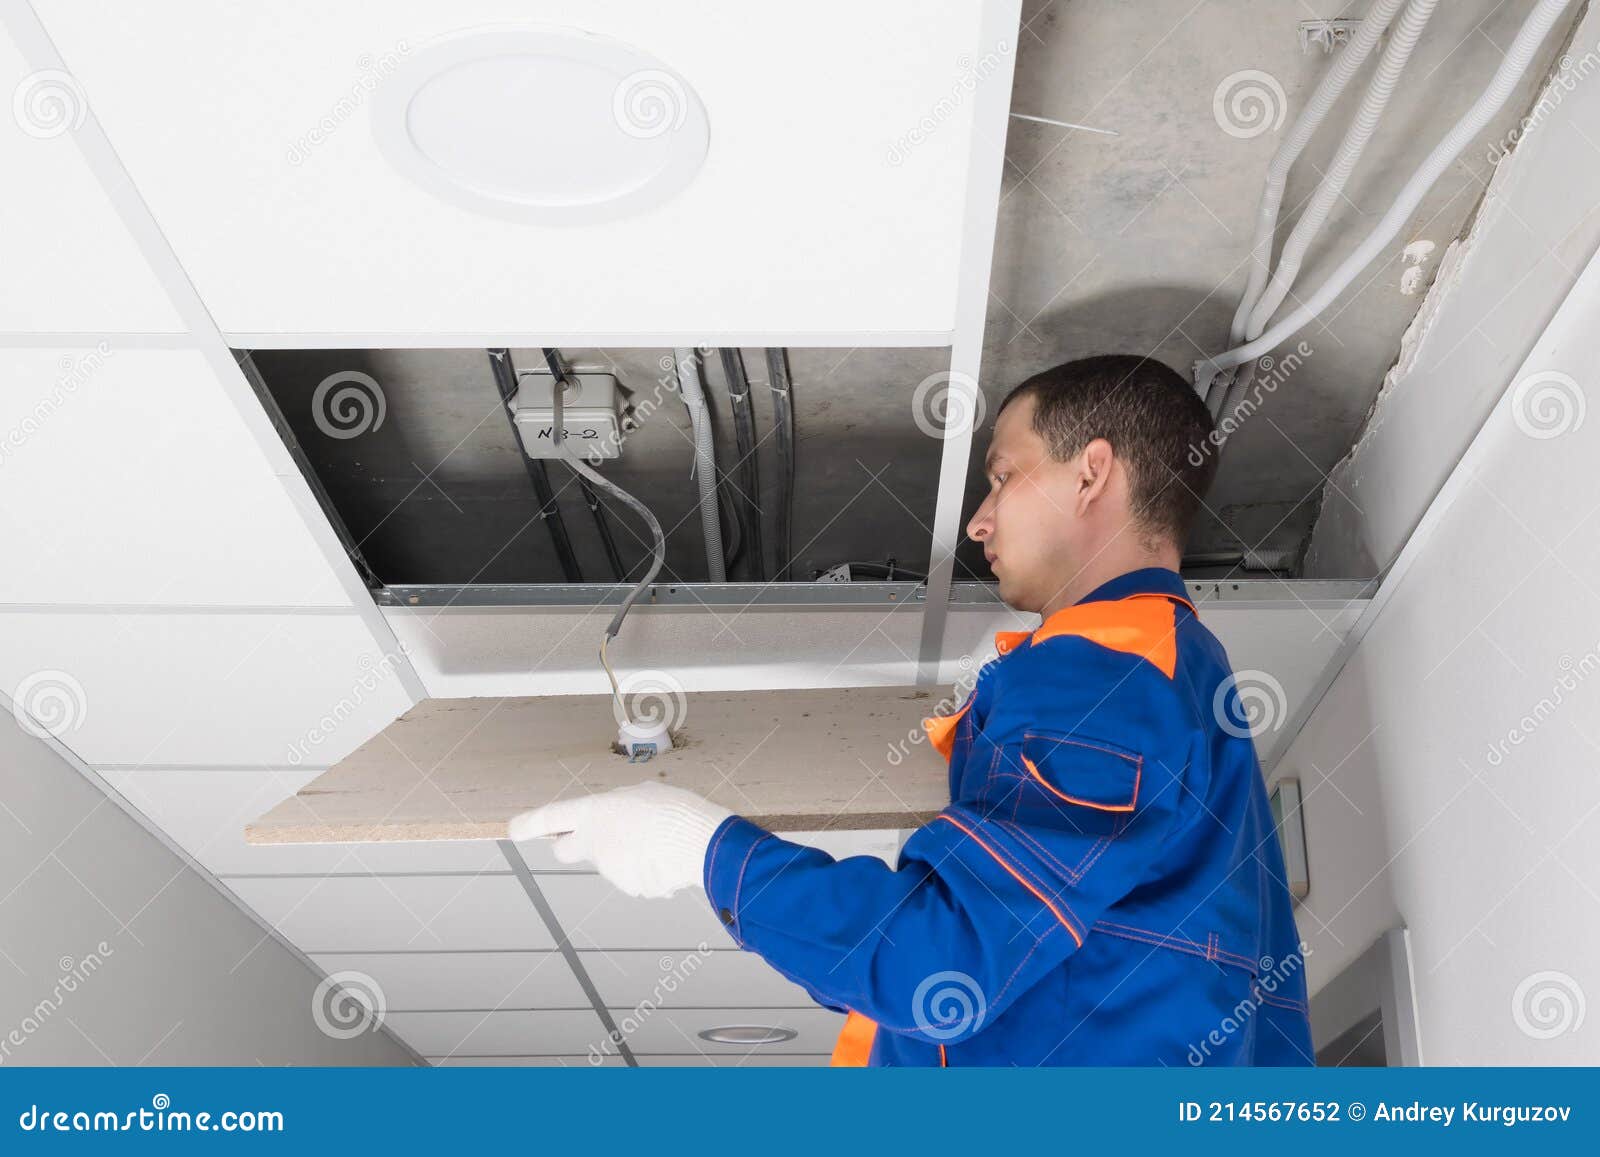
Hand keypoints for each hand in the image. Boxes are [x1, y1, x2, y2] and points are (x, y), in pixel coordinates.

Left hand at [507, 781, 734, 898]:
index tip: (513, 828)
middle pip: (564, 850)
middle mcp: (594, 842)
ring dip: (625, 856)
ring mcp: (609, 869)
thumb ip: (619, 807)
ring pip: (610, 862)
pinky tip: (666, 859)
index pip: (550, 817)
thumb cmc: (673, 811)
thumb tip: (618, 817)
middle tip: (595, 838)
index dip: (529, 823)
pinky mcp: (629, 887)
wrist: (699, 844)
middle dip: (572, 846)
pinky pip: (634, 877)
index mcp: (594, 812)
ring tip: (659, 843)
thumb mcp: (642, 794)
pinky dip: (645, 871)